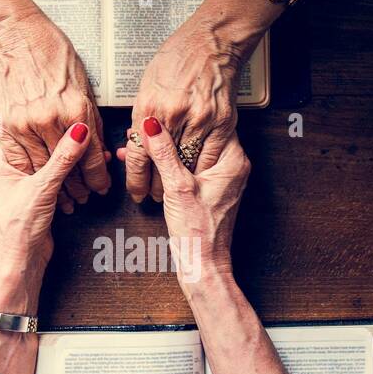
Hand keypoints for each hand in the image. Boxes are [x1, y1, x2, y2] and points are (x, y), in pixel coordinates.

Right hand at [0, 10, 109, 214]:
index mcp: (76, 109)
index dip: (98, 177)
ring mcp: (27, 124)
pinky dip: (31, 172)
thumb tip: (98, 147)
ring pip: (44, 168)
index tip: (100, 187)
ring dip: (55, 185)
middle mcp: (52, 119)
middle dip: (79, 186)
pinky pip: (20, 159)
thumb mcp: (82, 84)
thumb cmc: (50, 52)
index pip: (92, 157)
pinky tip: (38, 179)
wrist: (13, 36)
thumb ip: (89, 119)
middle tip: (84, 196)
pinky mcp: (6, 124)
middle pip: (68, 167)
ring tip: (64, 195)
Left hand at [0, 121, 90, 311]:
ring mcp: (21, 180)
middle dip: (65, 143)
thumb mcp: (41, 188)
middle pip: (39, 143)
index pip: (22, 128)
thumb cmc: (14, 232)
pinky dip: (71, 175)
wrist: (19, 263)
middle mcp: (7, 167)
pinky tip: (85, 173)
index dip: (47, 122)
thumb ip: (62, 159)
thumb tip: (77, 132)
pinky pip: (55, 176)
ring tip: (91, 153)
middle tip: (86, 134)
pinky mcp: (36, 193)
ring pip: (50, 160)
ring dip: (70, 161)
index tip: (68, 116)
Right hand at [121, 116, 250, 289]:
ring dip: (165, 149)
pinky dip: (169, 163)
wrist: (203, 264)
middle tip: (146, 126)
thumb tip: (153, 126)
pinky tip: (148, 161)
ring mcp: (220, 178)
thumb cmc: (199, 233)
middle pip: (198, 138)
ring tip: (139, 142)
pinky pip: (188, 167)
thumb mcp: (178, 187)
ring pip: (190, 152)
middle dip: (169, 132)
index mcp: (233, 162)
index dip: (185, 116)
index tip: (165, 109)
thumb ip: (164, 154)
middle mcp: (231, 167)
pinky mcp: (209, 189)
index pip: (211, 124)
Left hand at [125, 15, 242, 202]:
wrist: (211, 42)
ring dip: (179, 181)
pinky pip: (210, 155)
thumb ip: (143, 117)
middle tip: (152, 196)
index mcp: (149, 106)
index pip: (138, 155)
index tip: (136, 190)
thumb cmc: (178, 58)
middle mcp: (173, 114)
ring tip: (172, 190)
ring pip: (186, 164)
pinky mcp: (222, 121)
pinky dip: (201, 169)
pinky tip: (195, 176)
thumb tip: (135, 140)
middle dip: (155, 186)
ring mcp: (200, 118)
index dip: (136, 179)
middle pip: (162, 166)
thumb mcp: (148, 86)